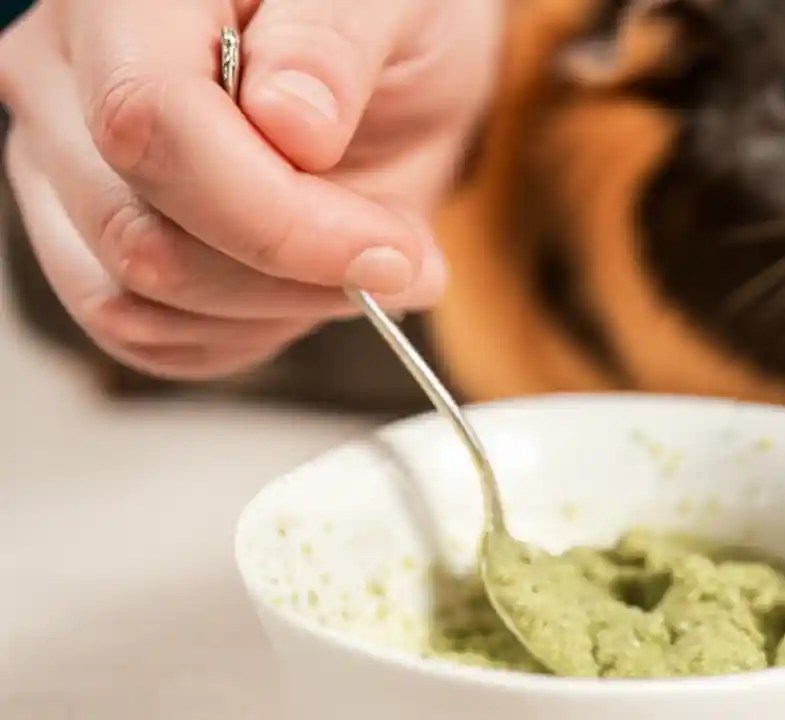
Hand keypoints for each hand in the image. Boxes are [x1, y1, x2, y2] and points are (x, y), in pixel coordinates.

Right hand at [0, 0, 498, 377]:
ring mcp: (62, 162)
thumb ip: (336, 42)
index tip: (386, 252)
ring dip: (274, 312)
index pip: (152, 124)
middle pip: (139, 235)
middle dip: (292, 277)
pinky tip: (305, 286)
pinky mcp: (84, 235)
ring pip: (133, 301)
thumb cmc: (381, 13)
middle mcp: (66, 75)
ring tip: (363, 264)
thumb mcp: (394, 3)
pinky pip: (145, 335)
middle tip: (403, 261)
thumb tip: (291, 123)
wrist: (377, 53)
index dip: (275, 218)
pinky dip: (243, 333)